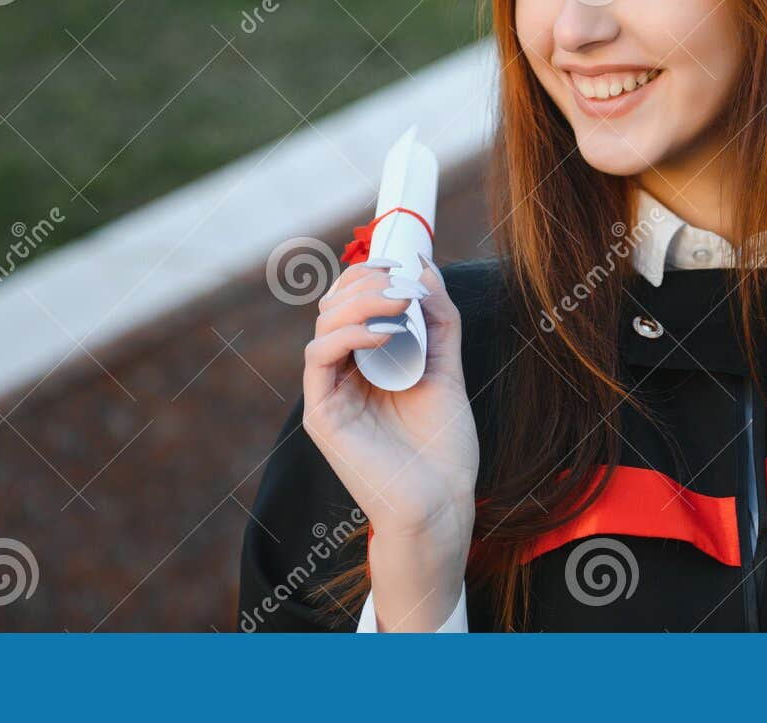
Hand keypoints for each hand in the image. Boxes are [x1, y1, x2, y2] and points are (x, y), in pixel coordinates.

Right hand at [302, 254, 476, 628]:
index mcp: (369, 363)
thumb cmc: (444, 447)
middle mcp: (345, 374)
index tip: (402, 263)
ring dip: (360, 302)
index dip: (370, 274)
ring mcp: (331, 393)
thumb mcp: (448, 368)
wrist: (442, 503)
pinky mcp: (322, 415)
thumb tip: (422, 267)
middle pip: (333, 305)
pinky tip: (382, 334)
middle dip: (365, 280)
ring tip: (399, 301)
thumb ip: (438, 319)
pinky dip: (347, 335)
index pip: (352, 302)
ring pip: (324, 324)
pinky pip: (318, 358)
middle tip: (401, 280)